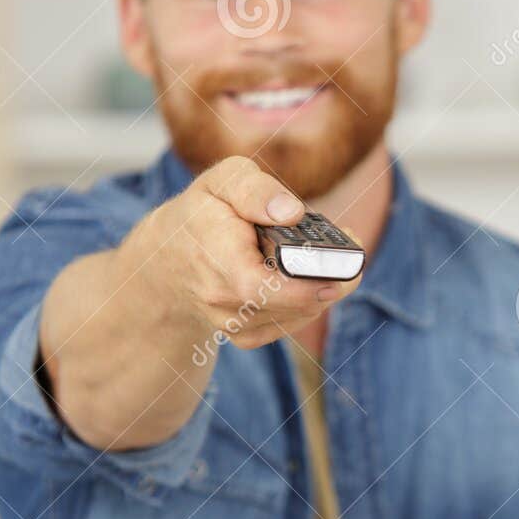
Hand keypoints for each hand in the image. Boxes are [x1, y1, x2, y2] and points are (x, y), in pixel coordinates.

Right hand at [146, 154, 362, 350]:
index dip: (306, 284)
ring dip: (324, 287)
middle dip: (333, 278)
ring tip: (328, 256)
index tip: (338, 268)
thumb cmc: (201, 213)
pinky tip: (308, 278)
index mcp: (216, 258)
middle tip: (351, 249)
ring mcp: (233, 324)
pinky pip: (292, 324)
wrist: (167, 260)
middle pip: (295, 304)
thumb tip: (291, 212)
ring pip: (300, 314)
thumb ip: (255, 189)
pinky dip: (309, 301)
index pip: (262, 286)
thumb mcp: (221, 181)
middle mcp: (223, 300)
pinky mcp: (245, 336)